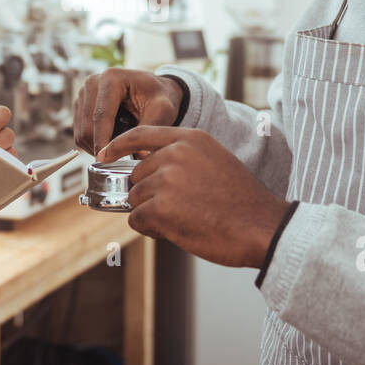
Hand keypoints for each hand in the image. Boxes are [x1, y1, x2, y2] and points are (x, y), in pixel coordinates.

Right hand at [73, 68, 182, 154]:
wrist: (155, 90)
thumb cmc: (159, 97)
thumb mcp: (162, 110)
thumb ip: (150, 129)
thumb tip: (139, 155)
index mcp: (111, 78)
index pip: (101, 116)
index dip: (103, 141)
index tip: (107, 161)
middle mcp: (92, 82)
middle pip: (87, 126)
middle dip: (101, 146)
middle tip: (121, 156)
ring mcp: (83, 93)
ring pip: (81, 132)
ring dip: (97, 145)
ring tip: (121, 144)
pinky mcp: (80, 105)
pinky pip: (80, 132)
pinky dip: (93, 142)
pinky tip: (112, 139)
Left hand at [95, 126, 289, 268]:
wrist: (261, 227)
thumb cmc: (241, 201)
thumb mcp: (214, 162)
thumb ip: (181, 159)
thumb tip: (147, 174)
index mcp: (189, 138)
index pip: (141, 134)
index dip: (118, 146)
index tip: (103, 155)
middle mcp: (174, 154)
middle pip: (136, 175)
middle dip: (148, 195)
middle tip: (178, 208)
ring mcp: (165, 179)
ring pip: (135, 199)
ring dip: (152, 213)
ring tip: (184, 219)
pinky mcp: (160, 207)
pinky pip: (137, 219)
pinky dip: (151, 229)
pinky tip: (177, 230)